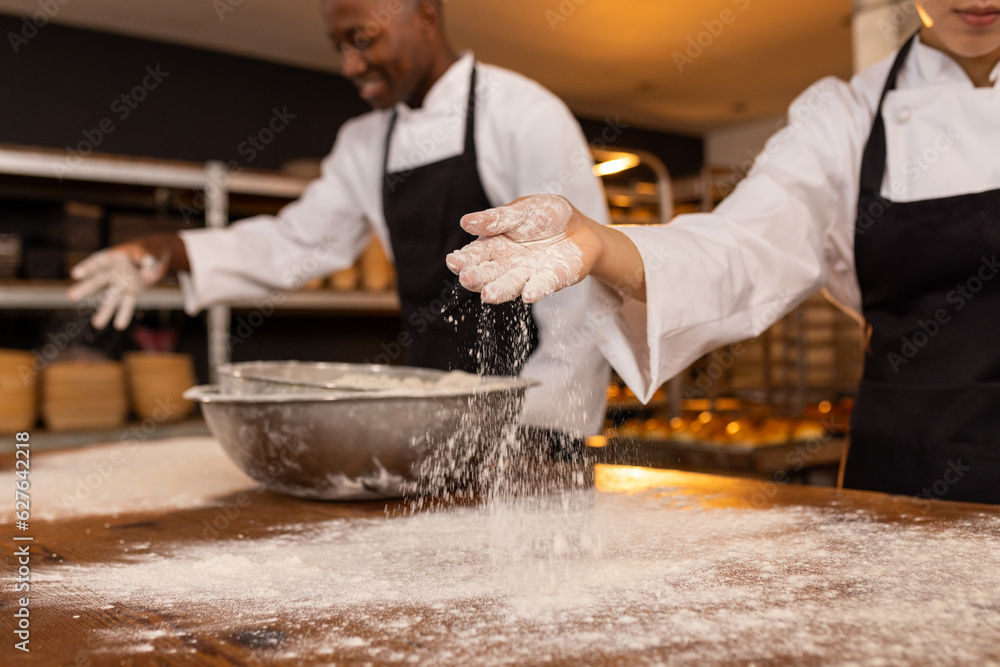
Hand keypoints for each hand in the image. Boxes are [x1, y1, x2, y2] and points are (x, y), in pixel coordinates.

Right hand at [67, 241, 169, 330]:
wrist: (156, 257)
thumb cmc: (150, 249)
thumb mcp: (152, 250)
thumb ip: (148, 260)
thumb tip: (147, 270)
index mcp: (115, 256)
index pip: (99, 261)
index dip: (88, 267)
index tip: (75, 274)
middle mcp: (115, 271)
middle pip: (99, 281)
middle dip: (86, 289)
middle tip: (70, 297)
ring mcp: (121, 283)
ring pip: (111, 297)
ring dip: (105, 310)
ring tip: (97, 324)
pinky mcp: (131, 292)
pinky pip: (128, 303)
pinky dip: (125, 313)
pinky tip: (119, 325)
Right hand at [446, 195, 602, 303]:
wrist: (580, 227)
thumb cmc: (545, 216)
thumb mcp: (521, 211)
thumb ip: (497, 219)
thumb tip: (466, 222)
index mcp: (494, 245)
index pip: (474, 255)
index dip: (463, 259)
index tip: (453, 262)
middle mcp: (507, 265)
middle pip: (488, 274)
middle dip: (477, 277)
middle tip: (467, 278)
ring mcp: (527, 275)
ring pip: (510, 285)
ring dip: (500, 290)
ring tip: (488, 295)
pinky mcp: (551, 280)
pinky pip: (542, 286)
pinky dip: (536, 290)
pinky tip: (529, 295)